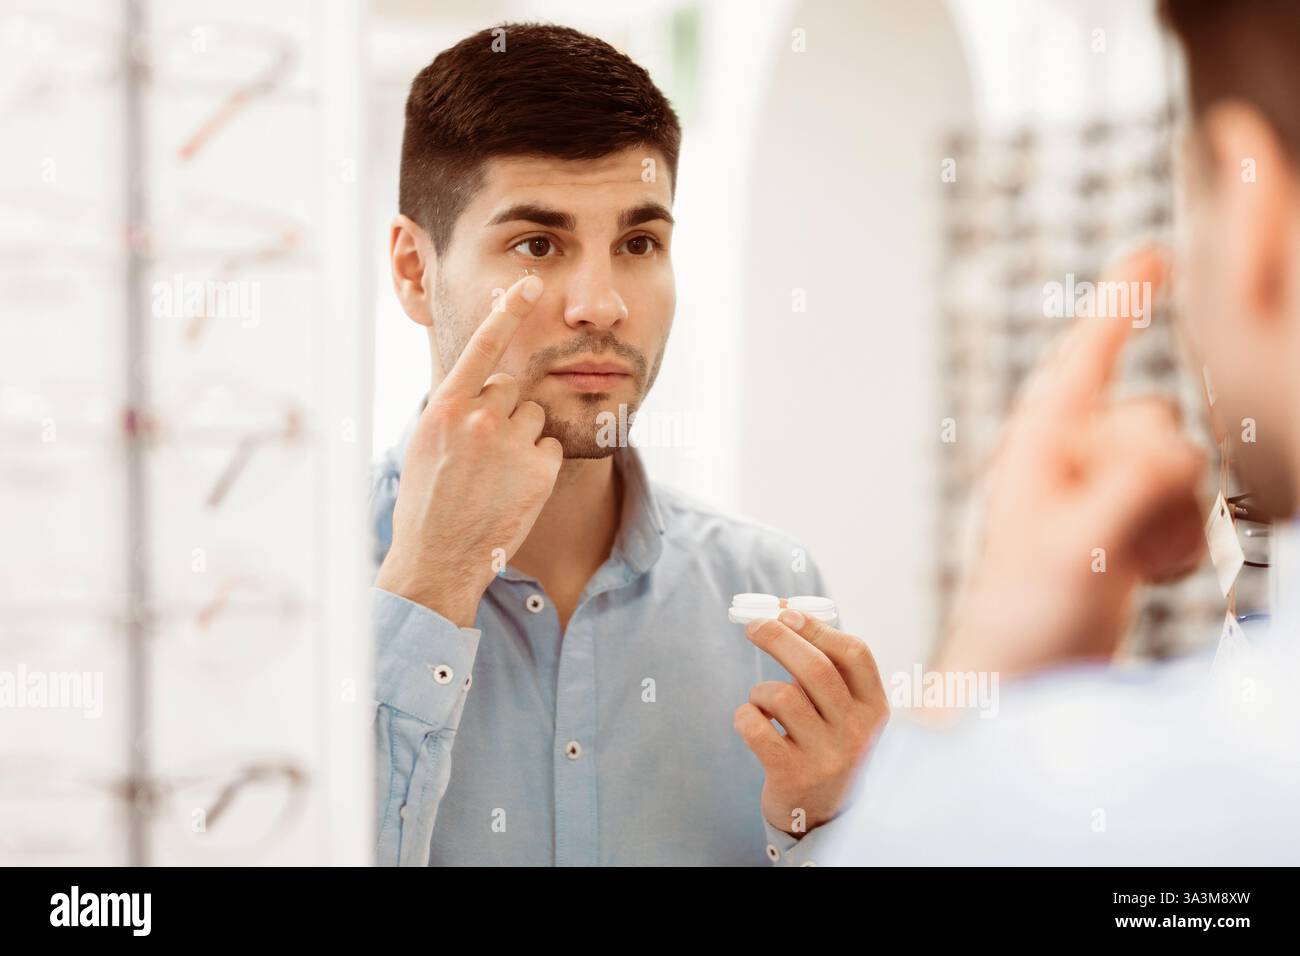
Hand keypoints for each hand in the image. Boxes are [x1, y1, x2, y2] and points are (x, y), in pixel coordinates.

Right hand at [375, 274, 562, 625]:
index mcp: (445, 408)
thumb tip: (484, 386)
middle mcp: (479, 418)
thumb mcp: (426, 445)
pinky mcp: (539, 469)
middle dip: (505, 411)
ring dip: (523, 438)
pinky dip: (539, 465)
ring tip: (495, 475)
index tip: (529, 283)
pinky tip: (514, 489)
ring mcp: (511, 444)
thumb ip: (455, 410)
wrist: (437, 560)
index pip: (481, 346)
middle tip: (483, 453)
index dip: (507, 311)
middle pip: (512, 387)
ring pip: (534, 417)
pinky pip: (550, 448)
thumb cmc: (428, 503)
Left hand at [733, 608, 888, 835]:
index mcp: (875, 709)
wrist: (821, 818)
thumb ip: (826, 669)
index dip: (816, 626)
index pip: (853, 653)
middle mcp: (857, 732)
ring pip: (781, 696)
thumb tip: (784, 610)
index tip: (785, 610)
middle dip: (778, 637)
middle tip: (753, 625)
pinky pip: (756, 728)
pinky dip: (745, 717)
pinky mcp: (794, 776)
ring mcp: (828, 757)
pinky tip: (753, 724)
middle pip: (815, 668)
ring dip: (760, 691)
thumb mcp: (844, 711)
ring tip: (763, 705)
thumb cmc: (826, 746)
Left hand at [936, 246, 1205, 678]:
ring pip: (1180, 465)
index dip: (1121, 300)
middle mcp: (1071, 458)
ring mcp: (1101, 493)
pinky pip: (1187, 509)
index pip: (1086, 355)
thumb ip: (1131, 487)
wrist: (1024, 682)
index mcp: (1040, 444)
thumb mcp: (1077, 547)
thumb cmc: (1025, 616)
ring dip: (1169, 519)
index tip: (1151, 252)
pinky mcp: (1126, 528)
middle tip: (1117, 536)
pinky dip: (1177, 543)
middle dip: (1157, 475)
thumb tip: (1178, 446)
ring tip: (1123, 565)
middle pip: (1155, 418)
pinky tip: (1140, 577)